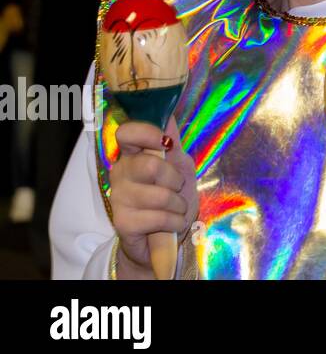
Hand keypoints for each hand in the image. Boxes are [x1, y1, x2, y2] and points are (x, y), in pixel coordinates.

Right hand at [108, 115, 197, 278]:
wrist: (163, 237)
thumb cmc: (172, 197)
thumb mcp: (180, 166)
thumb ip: (173, 143)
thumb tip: (169, 116)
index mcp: (132, 155)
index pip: (127, 133)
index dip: (147, 133)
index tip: (165, 142)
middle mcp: (120, 173)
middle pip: (150, 166)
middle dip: (174, 179)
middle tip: (176, 188)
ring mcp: (118, 198)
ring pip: (159, 195)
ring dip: (178, 204)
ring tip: (175, 208)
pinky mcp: (122, 223)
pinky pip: (159, 217)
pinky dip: (174, 221)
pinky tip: (171, 223)